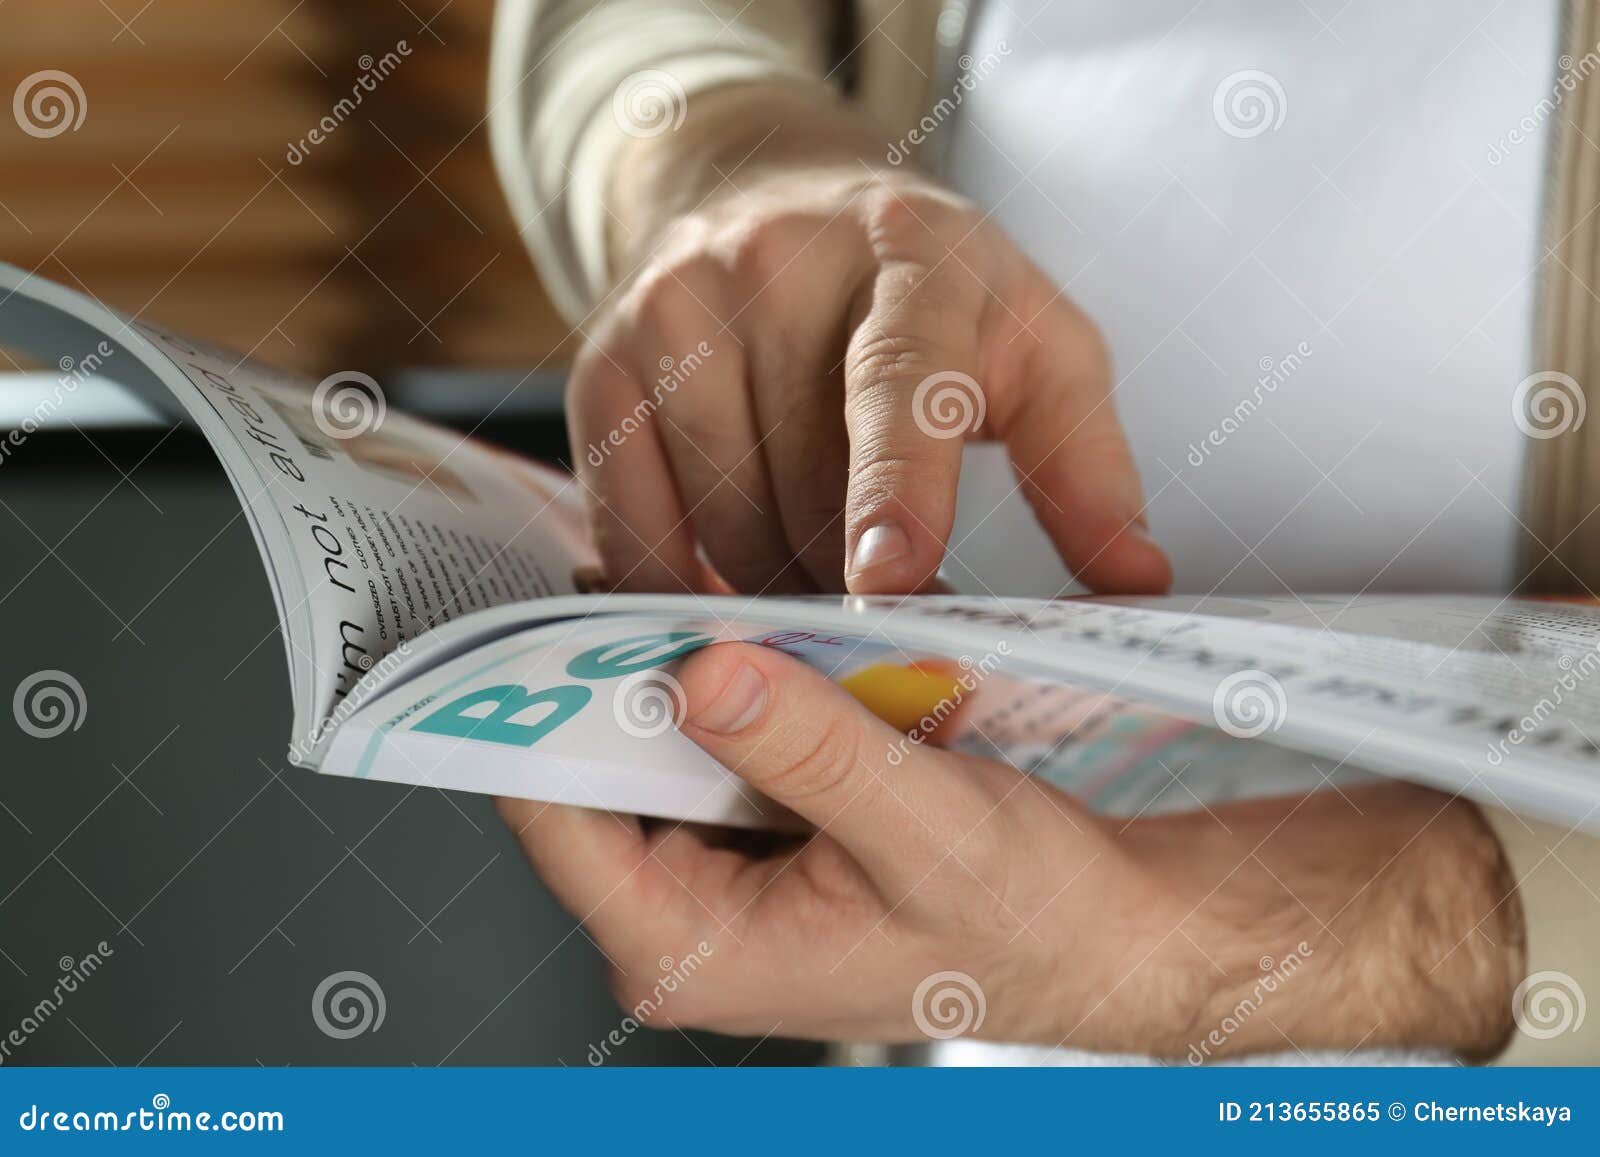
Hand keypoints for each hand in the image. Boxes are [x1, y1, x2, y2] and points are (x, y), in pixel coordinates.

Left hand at [499, 642, 1520, 1057]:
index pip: (554, 812)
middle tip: (638, 569)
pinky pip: (714, 743)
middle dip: (620, 674)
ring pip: (655, 749)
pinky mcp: (757, 840)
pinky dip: (737, 686)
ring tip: (707, 590)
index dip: (539, 707)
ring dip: (684, 672)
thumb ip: (811, 751)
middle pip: (593, 771)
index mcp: (691, 947)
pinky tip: (766, 632)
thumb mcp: (927, 829)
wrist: (1103, 935)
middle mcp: (683, 920)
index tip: (545, 609)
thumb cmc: (1030, 919)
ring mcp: (718, 879)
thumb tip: (700, 670)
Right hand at [568, 83, 1171, 595]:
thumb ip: (1086, 463)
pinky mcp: (600, 368)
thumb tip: (1135, 582)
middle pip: (806, 486)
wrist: (764, 194)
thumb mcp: (1036, 344)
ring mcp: (672, 313)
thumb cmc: (930, 293)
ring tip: (831, 606)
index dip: (898, 486)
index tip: (891, 581)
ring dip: (783, 596)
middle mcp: (772, 267)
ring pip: (724, 522)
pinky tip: (735, 601)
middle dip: (855, 591)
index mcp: (910, 253)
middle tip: (900, 646)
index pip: (899, 375)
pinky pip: (633, 528)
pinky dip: (686, 588)